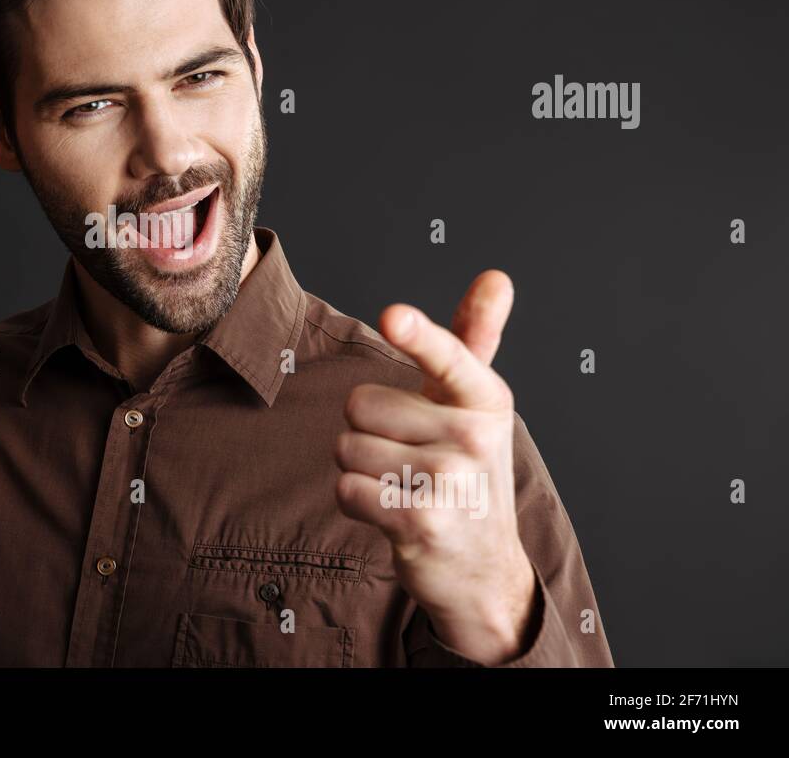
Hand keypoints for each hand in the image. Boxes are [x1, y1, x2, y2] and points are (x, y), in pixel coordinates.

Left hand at [333, 270, 536, 663]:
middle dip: (368, 431)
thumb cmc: (464, 469)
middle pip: (359, 403)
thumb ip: (474, 338)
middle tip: (409, 456)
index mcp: (486, 398)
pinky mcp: (421, 521)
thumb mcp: (474, 403)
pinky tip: (392, 512)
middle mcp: (475, 436)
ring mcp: (451, 480)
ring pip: (347, 448)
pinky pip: (346, 489)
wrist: (482, 567)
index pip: (447, 355)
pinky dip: (356, 502)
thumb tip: (496, 276)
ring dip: (361, 470)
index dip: (416, 335)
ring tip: (403, 485)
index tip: (394, 316)